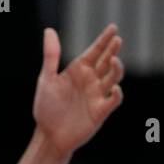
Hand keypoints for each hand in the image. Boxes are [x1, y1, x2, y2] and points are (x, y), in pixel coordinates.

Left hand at [32, 24, 123, 155]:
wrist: (48, 136)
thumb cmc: (46, 107)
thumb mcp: (46, 80)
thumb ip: (51, 56)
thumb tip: (49, 30)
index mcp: (78, 70)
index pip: (95, 51)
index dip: (104, 40)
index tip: (113, 27)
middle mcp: (91, 80)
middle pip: (106, 61)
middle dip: (112, 51)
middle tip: (116, 40)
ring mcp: (97, 94)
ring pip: (113, 77)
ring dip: (116, 69)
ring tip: (113, 60)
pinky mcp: (101, 111)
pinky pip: (113, 100)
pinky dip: (116, 94)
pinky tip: (114, 88)